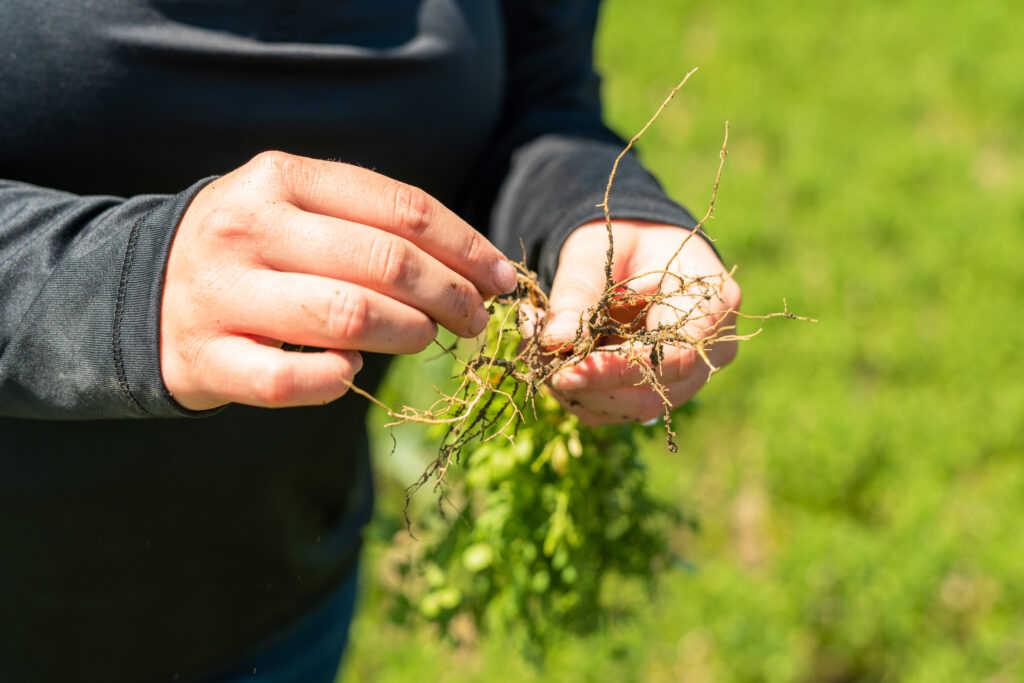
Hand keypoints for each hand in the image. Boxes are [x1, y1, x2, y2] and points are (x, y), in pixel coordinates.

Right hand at [161, 151, 517, 410]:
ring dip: (408, 334)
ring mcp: (223, 295)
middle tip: (476, 319)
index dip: (465, 247)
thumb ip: (372, 225)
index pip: (401, 209)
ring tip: (427, 338)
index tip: (501, 277)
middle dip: (451, 296)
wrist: (137, 290)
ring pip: (347, 318)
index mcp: (282, 179)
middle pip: (384, 263)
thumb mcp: (298, 209)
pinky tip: (352, 372)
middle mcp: (250, 229)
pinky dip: (336, 380)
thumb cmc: (252, 251)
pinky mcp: (206, 358)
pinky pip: (290, 381)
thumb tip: (476, 268)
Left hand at [540, 219, 741, 425]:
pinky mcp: (659, 389)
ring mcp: (689, 376)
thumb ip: (577, 294)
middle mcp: (712, 350)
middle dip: (586, 385)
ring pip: (629, 408)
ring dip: (574, 391)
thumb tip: (554, 342)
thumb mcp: (596, 252)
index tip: (565, 371)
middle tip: (536, 356)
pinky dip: (576, 392)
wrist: (640, 249)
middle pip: (651, 395)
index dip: (615, 371)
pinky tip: (548, 359)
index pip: (672, 359)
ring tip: (534, 350)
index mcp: (714, 305)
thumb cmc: (624, 240)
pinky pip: (615, 408)